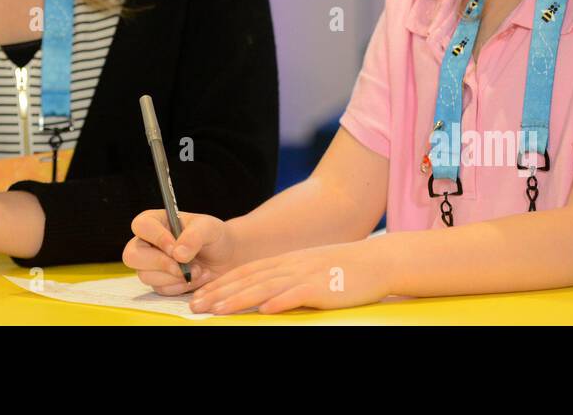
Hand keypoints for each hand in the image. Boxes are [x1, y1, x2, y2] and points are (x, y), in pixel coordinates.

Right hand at [123, 210, 235, 294]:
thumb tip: (177, 254)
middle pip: (132, 255)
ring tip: (199, 270)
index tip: (176, 248)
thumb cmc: (215, 237)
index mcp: (156, 222)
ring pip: (146, 276)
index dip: (156, 238)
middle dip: (159, 263)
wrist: (226, 259)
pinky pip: (161, 289)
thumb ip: (194, 236)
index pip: (141, 226)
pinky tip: (196, 278)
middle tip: (182, 267)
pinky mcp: (159, 282)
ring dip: (175, 276)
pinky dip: (181, 286)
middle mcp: (148, 243)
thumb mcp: (209, 228)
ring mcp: (151, 265)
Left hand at [187, 239, 391, 314]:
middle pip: (248, 279)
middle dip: (219, 293)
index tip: (199, 294)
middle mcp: (290, 266)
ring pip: (265, 288)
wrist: (376, 262)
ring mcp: (305, 275)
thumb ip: (284, 279)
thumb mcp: (308, 268)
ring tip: (218, 310)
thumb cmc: (343, 268)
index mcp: (285, 261)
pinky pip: (297, 295)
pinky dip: (279, 302)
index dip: (220, 283)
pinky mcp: (322, 288)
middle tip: (196, 305)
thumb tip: (261, 297)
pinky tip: (264, 310)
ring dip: (239, 299)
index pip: (245, 272)